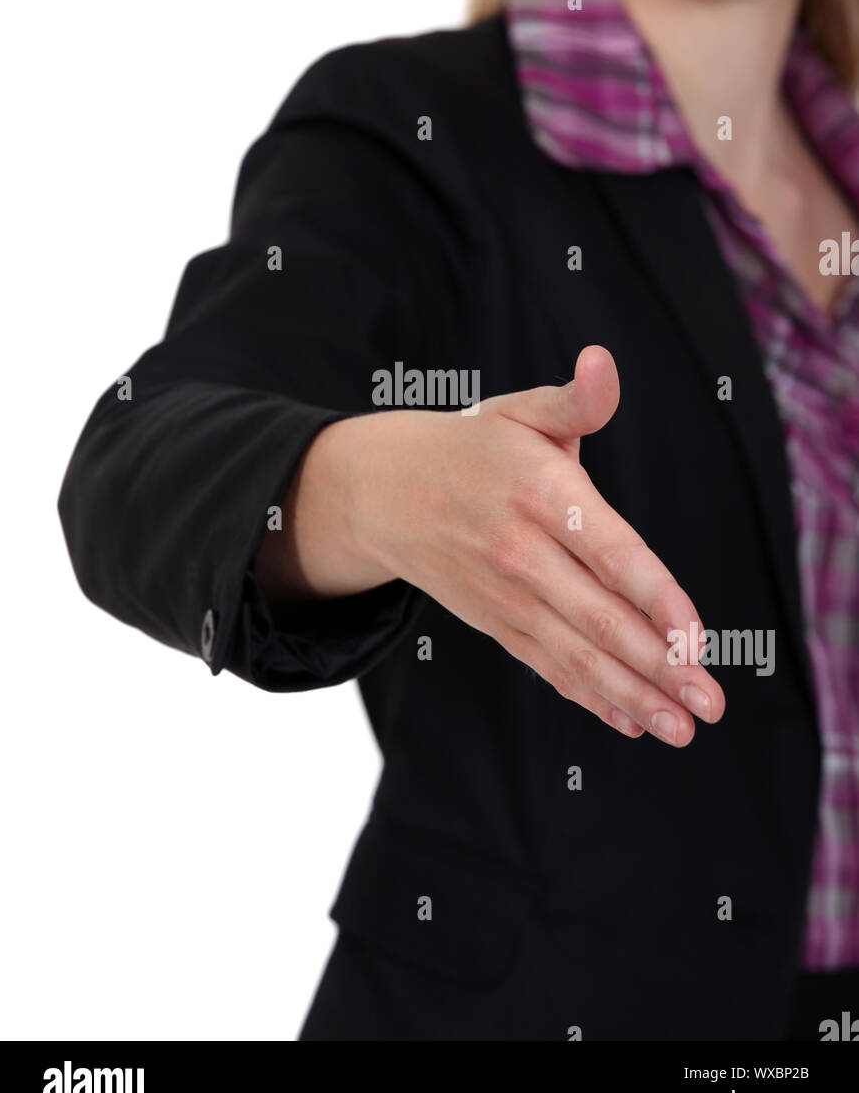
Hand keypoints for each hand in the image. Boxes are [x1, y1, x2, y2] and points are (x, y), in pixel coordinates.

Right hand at [345, 345, 723, 744]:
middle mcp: (521, 552)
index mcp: (539, 493)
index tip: (697, 640)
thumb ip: (576, 400)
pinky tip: (632, 720)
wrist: (383, 492)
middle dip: (659, 667)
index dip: (657, 599)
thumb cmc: (472, 447)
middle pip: (599, 619)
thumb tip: (603, 363)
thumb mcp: (521, 412)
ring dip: (632, 695)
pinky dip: (590, 697)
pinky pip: (547, 666)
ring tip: (682, 729)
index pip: (610, 553)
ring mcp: (505, 594)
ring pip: (576, 655)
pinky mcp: (495, 622)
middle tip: (710, 705)